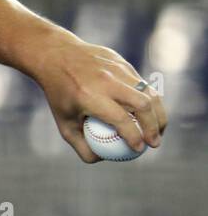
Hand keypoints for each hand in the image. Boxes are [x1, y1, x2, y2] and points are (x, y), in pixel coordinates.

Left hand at [26, 31, 167, 162]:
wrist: (56, 57)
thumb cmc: (60, 95)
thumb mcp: (64, 123)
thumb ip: (82, 145)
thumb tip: (104, 159)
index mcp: (89, 96)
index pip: (121, 119)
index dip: (134, 137)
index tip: (139, 149)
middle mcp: (106, 81)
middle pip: (143, 105)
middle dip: (155, 127)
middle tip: (155, 143)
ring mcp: (117, 69)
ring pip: (149, 92)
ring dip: (159, 114)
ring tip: (158, 130)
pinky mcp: (123, 63)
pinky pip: (142, 84)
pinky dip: (150, 100)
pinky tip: (149, 114)